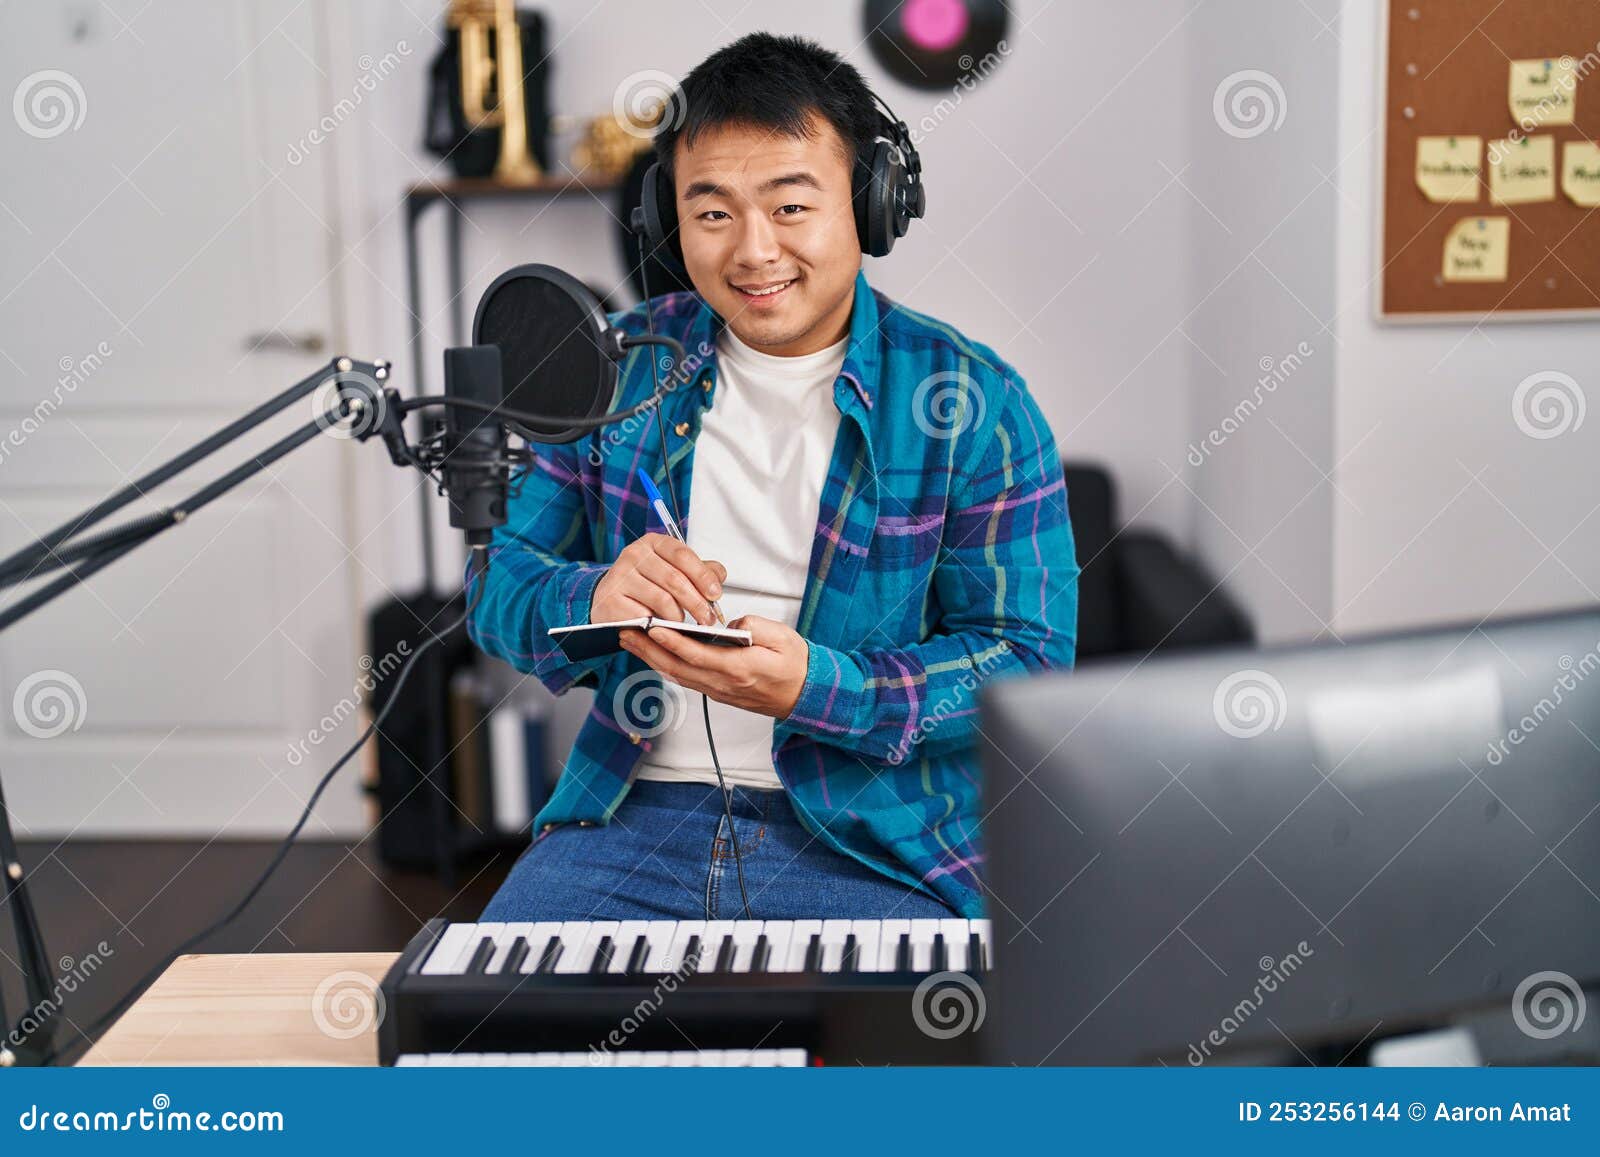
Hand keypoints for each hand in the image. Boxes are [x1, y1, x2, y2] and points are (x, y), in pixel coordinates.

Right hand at [591, 533, 727, 625]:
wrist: (611, 599)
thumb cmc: (648, 585)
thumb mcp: (674, 571)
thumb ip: (700, 572)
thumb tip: (718, 577)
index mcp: (653, 543)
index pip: (683, 555)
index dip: (703, 576)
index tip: (716, 594)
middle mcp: (634, 555)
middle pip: (675, 579)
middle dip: (697, 603)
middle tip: (707, 618)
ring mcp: (620, 576)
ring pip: (662, 600)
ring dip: (678, 616)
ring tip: (683, 623)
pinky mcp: (611, 600)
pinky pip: (644, 616)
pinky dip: (658, 625)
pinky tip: (662, 628)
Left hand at [619, 613, 807, 719]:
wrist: (805, 695)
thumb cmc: (795, 666)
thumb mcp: (783, 638)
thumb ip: (754, 626)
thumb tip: (729, 624)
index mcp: (739, 669)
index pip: (697, 655)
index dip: (671, 641)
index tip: (651, 627)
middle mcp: (723, 683)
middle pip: (677, 667)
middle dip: (648, 649)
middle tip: (626, 632)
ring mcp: (718, 690)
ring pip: (677, 674)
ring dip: (651, 657)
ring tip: (631, 640)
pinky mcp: (717, 691)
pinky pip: (685, 678)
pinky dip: (665, 664)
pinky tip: (653, 653)